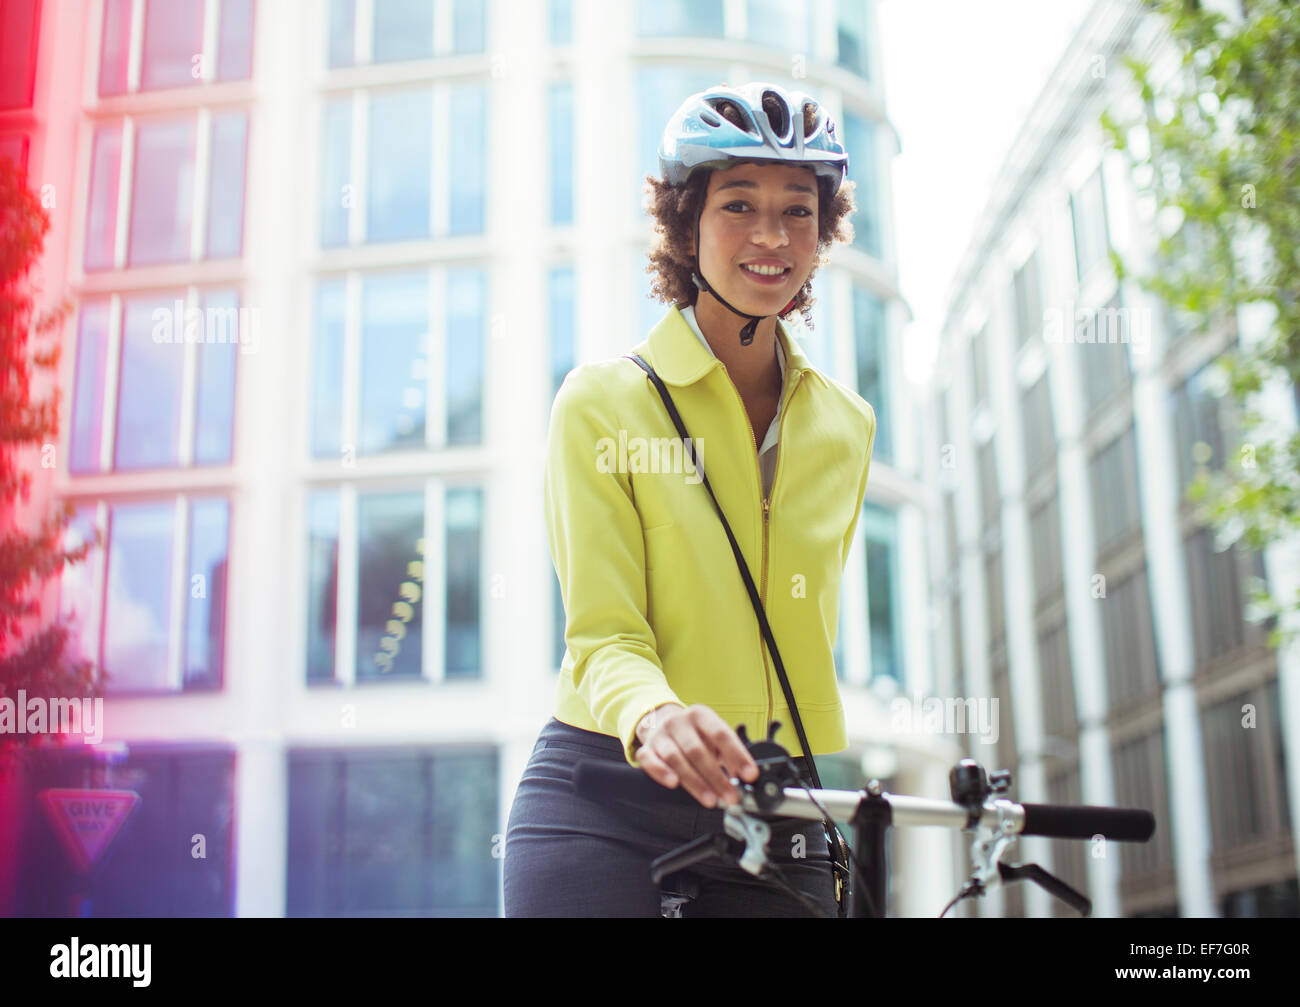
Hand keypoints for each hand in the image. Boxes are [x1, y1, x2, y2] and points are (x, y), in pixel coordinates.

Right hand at [633, 703, 759, 807]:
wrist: (662, 722)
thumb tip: (745, 776)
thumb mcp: (713, 737)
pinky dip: (661, 772)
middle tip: (731, 796)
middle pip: (697, 750)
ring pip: (676, 758)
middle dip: (717, 777)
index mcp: (700, 715)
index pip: (721, 734)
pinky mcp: (646, 749)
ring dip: (695, 782)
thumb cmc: (694, 735)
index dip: (737, 755)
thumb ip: (728, 753)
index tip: (750, 775)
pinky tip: (674, 784)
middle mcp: (679, 722)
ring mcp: (660, 735)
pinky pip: (650, 761)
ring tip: (711, 800)